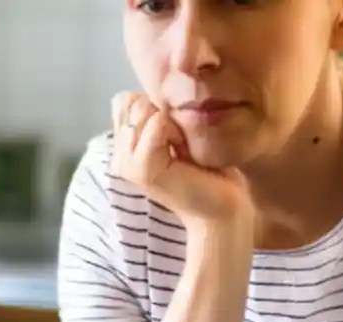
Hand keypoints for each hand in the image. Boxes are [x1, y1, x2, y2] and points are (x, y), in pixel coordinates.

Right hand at [110, 92, 254, 235]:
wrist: (222, 209)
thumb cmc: (208, 172)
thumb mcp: (179, 135)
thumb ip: (158, 115)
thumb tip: (149, 91)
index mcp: (125, 149)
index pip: (123, 101)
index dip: (153, 106)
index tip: (175, 133)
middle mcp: (120, 157)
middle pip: (130, 102)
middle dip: (161, 111)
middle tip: (181, 143)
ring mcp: (127, 165)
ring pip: (141, 110)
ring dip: (170, 122)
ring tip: (183, 150)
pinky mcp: (141, 169)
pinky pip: (155, 125)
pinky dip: (176, 132)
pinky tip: (186, 155)